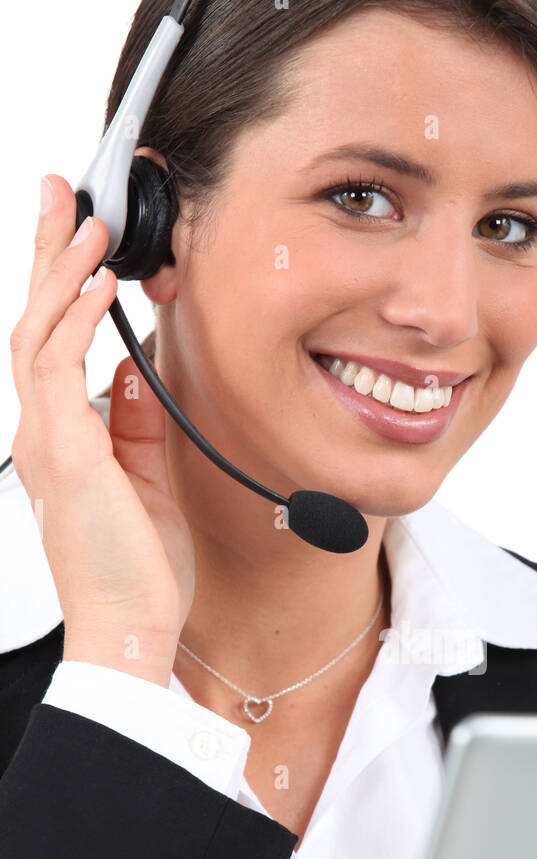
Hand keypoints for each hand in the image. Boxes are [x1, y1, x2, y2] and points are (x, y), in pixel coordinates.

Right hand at [8, 174, 193, 683]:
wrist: (130, 629)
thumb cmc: (137, 570)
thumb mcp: (145, 480)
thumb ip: (134, 424)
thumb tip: (133, 372)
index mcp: (60, 440)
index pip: (52, 345)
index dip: (61, 285)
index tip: (80, 239)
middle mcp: (42, 433)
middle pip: (32, 322)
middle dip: (46, 252)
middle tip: (58, 192)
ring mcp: (47, 440)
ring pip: (37, 332)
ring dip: (63, 270)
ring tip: (86, 220)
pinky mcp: (63, 451)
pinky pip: (60, 366)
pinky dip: (77, 317)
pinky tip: (100, 281)